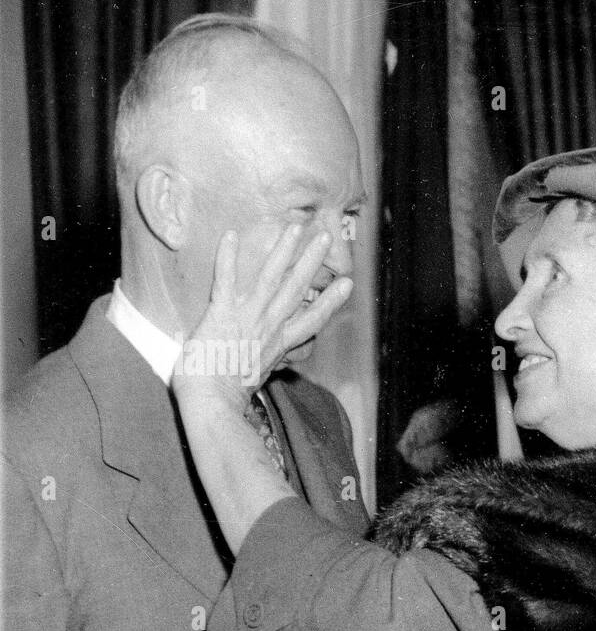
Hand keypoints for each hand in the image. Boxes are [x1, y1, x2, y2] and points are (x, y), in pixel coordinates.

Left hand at [173, 225, 352, 402]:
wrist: (212, 403)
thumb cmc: (228, 396)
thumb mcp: (257, 380)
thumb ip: (262, 365)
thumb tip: (266, 365)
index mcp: (279, 344)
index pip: (312, 319)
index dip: (330, 300)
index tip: (347, 284)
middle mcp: (269, 327)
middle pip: (297, 289)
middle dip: (312, 261)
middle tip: (325, 236)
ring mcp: (247, 318)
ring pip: (272, 279)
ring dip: (285, 251)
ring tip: (296, 227)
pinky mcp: (221, 314)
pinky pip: (226, 281)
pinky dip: (229, 258)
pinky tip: (231, 235)